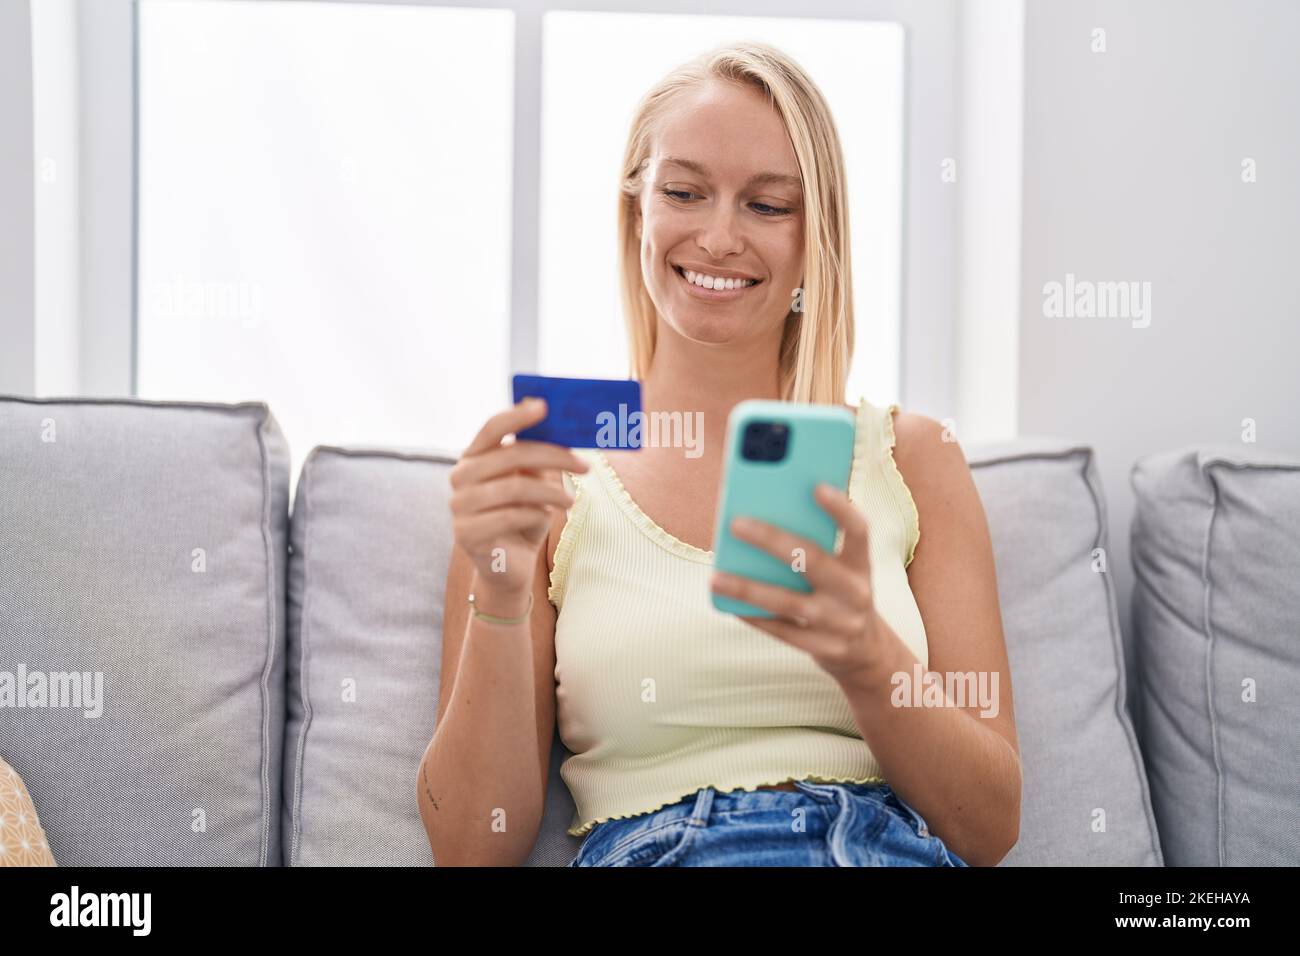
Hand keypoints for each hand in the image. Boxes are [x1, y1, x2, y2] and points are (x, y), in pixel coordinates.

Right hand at [449, 398, 589, 596]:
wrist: (510, 565)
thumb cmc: (524, 517)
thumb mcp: (534, 483)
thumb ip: (538, 457)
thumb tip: (555, 423)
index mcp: (474, 456)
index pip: (492, 427)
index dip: (517, 416)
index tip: (545, 406)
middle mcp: (460, 476)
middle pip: (511, 455)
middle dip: (554, 457)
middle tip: (585, 465)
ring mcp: (459, 505)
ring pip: (515, 487)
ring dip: (551, 493)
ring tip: (570, 501)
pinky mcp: (465, 533)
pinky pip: (510, 516)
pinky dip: (536, 516)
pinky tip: (545, 519)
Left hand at [709, 483, 883, 681]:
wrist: (867, 651)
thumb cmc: (840, 593)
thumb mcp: (844, 569)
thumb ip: (818, 545)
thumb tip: (763, 515)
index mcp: (861, 564)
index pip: (858, 531)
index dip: (841, 509)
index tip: (817, 487)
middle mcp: (855, 592)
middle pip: (812, 561)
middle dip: (772, 540)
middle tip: (736, 524)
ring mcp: (841, 624)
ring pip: (789, 602)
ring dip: (748, 589)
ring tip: (715, 578)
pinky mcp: (824, 649)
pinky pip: (782, 631)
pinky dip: (754, 617)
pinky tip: (728, 604)